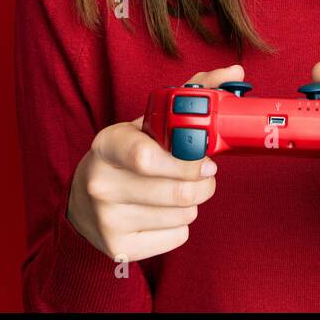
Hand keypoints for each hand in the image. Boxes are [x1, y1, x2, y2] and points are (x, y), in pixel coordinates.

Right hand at [65, 64, 243, 261]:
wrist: (84, 202)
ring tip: (178, 192)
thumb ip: (190, 94)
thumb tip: (234, 70)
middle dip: (204, 183)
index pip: (146, 156)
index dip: (187, 161)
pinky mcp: (118, 248)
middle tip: (205, 175)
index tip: (206, 159)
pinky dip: (179, 225)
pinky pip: (176, 237)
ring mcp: (107, 219)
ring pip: (182, 215)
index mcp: (107, 144)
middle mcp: (101, 182)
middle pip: (177, 193)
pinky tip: (161, 213)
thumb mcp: (146, 123)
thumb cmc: (127, 155)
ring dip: (192, 203)